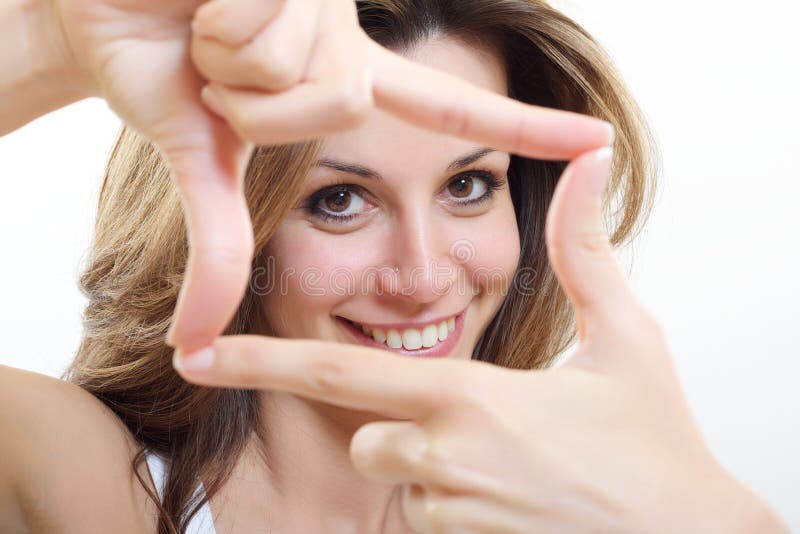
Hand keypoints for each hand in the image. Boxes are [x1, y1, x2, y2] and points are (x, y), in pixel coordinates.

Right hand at [47, 0, 611, 354]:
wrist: (102, 11)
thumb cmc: (159, 73)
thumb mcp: (204, 162)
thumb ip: (221, 248)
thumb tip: (193, 346)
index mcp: (347, 77)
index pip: (448, 110)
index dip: (524, 127)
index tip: (595, 142)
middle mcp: (348, 35)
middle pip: (340, 102)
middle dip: (257, 101)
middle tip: (217, 67)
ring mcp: (326, 0)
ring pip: (305, 65)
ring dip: (231, 61)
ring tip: (207, 29)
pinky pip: (269, 24)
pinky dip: (217, 22)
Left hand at [173, 148, 785, 532]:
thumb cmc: (658, 441)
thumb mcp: (626, 337)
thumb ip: (585, 251)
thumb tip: (587, 165)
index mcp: (468, 398)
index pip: (339, 378)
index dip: (260, 362)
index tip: (199, 354)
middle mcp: (445, 462)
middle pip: (367, 436)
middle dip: (397, 426)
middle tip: (485, 426)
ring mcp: (452, 519)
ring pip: (401, 483)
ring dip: (438, 469)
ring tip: (519, 467)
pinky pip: (429, 523)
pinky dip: (458, 507)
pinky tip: (520, 502)